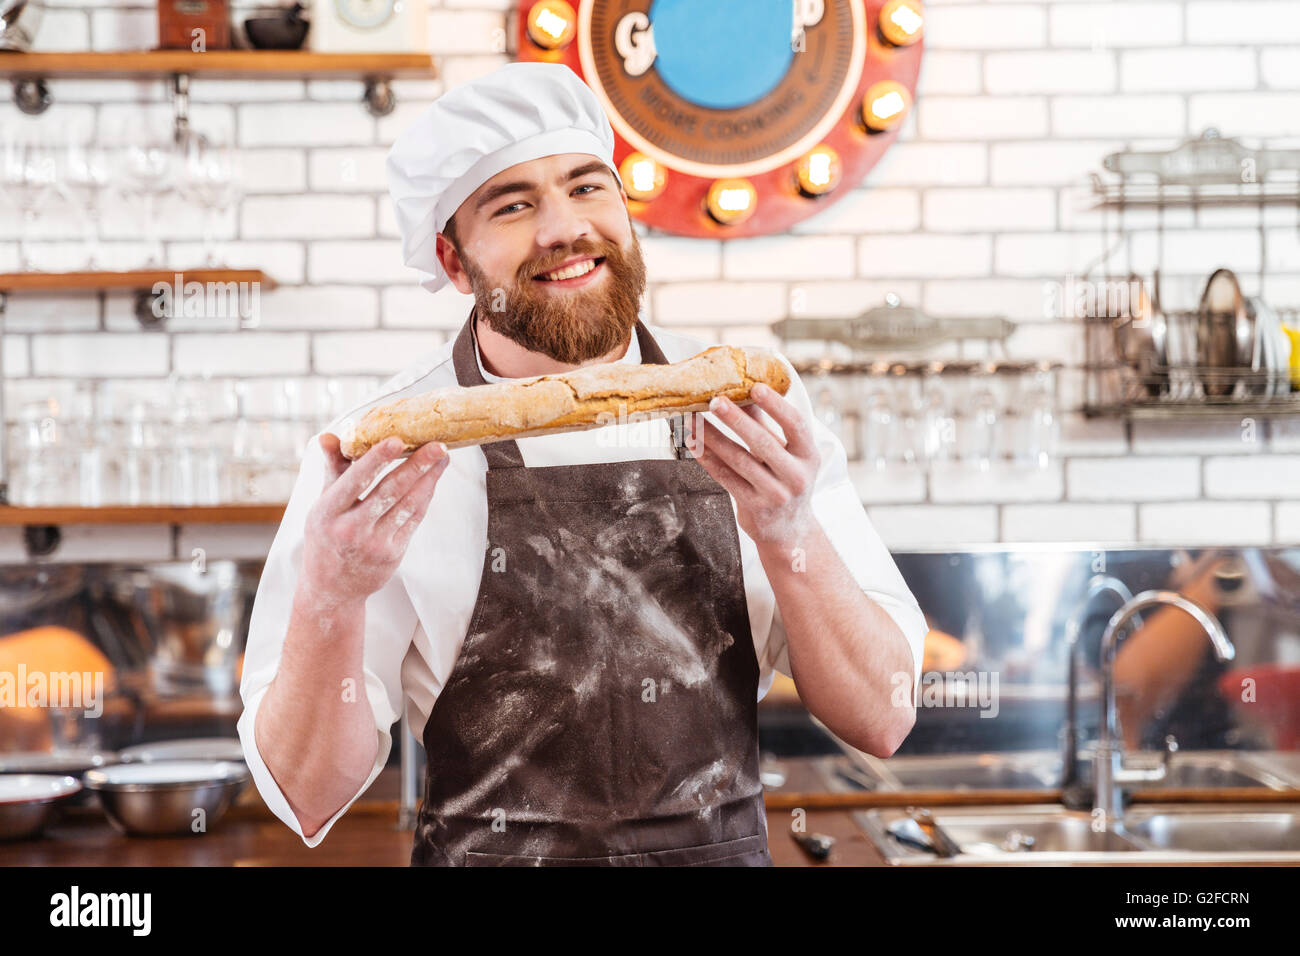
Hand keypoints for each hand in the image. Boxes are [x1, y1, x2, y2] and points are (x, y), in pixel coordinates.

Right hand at [301, 434, 450, 604]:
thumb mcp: (321, 506)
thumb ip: (333, 470)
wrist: (332, 589)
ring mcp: (374, 544)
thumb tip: (329, 435)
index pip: (355, 480)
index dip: (377, 459)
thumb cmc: (326, 538)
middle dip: (416, 466)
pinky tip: (433, 480)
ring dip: (429, 479)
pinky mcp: (393, 553)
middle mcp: (351, 529)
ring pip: (407, 505)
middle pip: (390, 491)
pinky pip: (414, 519)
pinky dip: (425, 497)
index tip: (397, 440)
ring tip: (442, 457)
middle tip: (437, 446)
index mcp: (328, 512)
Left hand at [685, 382, 820, 549]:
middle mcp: (796, 476)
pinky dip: (708, 459)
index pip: (795, 425)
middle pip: (763, 442)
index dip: (776, 405)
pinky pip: (726, 478)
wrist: (788, 530)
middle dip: (736, 420)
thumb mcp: (786, 453)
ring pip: (739, 460)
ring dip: (713, 438)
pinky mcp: (755, 507)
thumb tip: (744, 387)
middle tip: (715, 400)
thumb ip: (766, 423)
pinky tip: (695, 444)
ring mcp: (776, 494)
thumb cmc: (784, 480)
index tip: (756, 387)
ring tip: (694, 420)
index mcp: (809, 455)